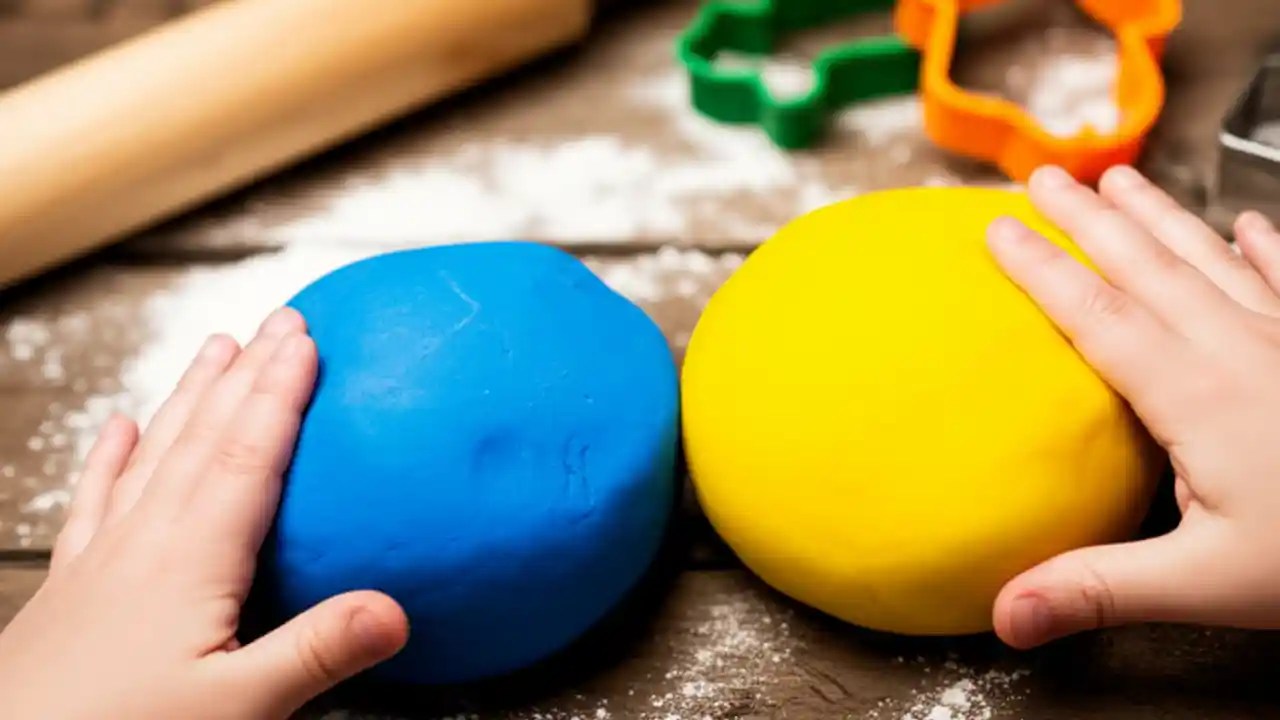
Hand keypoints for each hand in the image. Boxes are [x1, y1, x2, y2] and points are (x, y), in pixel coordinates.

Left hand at [0, 308, 407, 718]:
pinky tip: (118, 428)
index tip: (305, 340)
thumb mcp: (238, 710)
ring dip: (190, 396)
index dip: (279, 393)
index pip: (244, 454)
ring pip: (154, 453)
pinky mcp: (71, 586)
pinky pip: (96, 500)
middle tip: (278, 321)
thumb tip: (396, 611)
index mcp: (190, 562)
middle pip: (203, 437)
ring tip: (214, 348)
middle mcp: (143, 544)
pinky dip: (110, 457)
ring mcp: (101, 560)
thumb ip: (315, 653)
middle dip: (246, 373)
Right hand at [986, 165, 1279, 648]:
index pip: (1101, 317)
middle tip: (1041, 178)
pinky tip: (1250, 225)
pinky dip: (1266, 250)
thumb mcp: (1208, 584)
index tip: (999, 229)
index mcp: (1199, 398)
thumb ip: (1101, 588)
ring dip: (1160, 216)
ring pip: (1213, 261)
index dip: (1043, 269)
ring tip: (1118, 179)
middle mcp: (1243, 353)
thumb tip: (1004, 615)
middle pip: (1149, 269)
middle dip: (1088, 219)